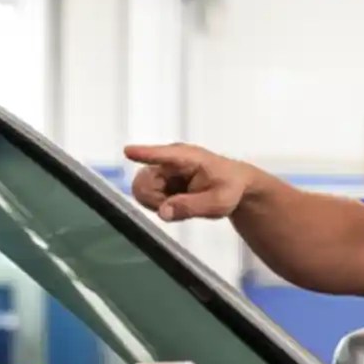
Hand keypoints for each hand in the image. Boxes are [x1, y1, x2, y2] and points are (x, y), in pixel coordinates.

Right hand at [124, 143, 250, 221]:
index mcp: (187, 158)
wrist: (235, 185)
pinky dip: (158, 204)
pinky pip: (146, 195)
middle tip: (175, 207)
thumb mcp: (218, 203)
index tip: (128, 151)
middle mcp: (169, 160)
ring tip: (180, 204)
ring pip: (142, 189)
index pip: (162, 154)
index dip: (144, 153)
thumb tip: (162, 212)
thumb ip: (190, 207)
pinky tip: (176, 202)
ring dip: (156, 203)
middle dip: (153, 200)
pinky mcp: (160, 179)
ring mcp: (163, 169)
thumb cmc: (229, 188)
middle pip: (143, 181)